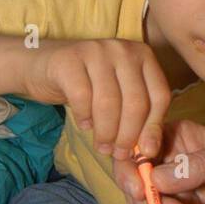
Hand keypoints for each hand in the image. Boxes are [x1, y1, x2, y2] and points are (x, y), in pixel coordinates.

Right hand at [23, 38, 171, 158]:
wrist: (45, 65)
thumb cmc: (89, 84)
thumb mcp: (120, 96)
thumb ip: (138, 117)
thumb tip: (150, 150)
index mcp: (143, 55)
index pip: (159, 95)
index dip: (154, 127)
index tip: (146, 152)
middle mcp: (123, 49)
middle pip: (135, 101)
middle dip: (128, 135)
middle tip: (119, 154)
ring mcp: (96, 50)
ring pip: (109, 102)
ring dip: (106, 132)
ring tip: (102, 146)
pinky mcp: (69, 59)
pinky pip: (82, 97)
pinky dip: (84, 117)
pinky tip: (84, 125)